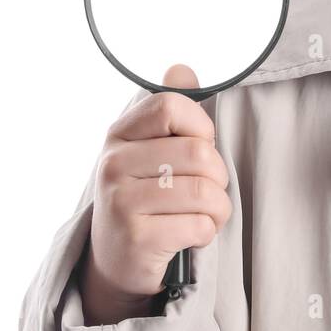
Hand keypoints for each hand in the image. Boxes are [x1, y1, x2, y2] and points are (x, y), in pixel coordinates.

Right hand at [80, 65, 231, 321]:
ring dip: (218, 208)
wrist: (116, 261)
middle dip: (217, 176)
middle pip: (199, 153)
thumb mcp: (150, 150)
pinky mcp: (136, 238)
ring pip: (205, 191)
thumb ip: (170, 110)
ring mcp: (121, 202)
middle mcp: (113, 164)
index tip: (198, 146)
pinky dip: (207, 232)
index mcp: (119, 134)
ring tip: (203, 214)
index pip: (173, 107)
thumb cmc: (144, 197)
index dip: (201, 128)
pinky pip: (200, 225)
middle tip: (206, 190)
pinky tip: (191, 235)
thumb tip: (181, 68)